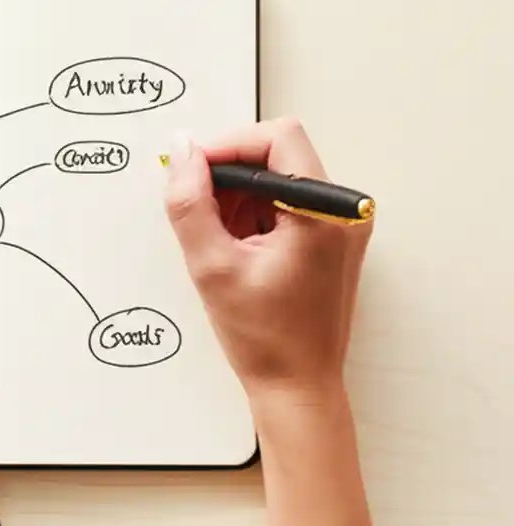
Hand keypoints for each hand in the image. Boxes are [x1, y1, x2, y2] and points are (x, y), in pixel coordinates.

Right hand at [163, 117, 379, 525]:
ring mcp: (339, 225)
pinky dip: (251, 217)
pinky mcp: (329, 239)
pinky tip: (236, 252)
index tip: (190, 171)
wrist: (297, 388)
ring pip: (276, 179)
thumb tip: (181, 152)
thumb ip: (190, 202)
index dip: (226, 147)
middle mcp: (343, 210)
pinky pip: (284, 204)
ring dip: (237, 199)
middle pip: (276, 154)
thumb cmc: (266, 339)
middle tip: (200, 214)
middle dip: (228, 177)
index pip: (275, 137)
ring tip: (221, 244)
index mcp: (324, 211)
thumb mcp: (211, 265)